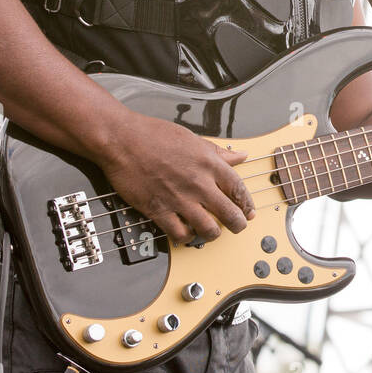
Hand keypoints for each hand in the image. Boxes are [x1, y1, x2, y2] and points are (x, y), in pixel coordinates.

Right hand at [94, 111, 256, 245]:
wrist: (122, 139)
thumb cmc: (153, 135)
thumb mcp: (193, 138)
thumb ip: (218, 152)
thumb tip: (240, 156)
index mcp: (209, 163)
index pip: (239, 189)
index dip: (247, 204)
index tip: (249, 211)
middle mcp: (198, 183)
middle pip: (229, 213)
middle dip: (238, 224)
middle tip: (237, 226)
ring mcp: (179, 199)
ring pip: (208, 229)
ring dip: (213, 234)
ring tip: (211, 232)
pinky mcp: (159, 210)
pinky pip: (179, 234)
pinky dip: (186, 237)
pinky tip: (185, 233)